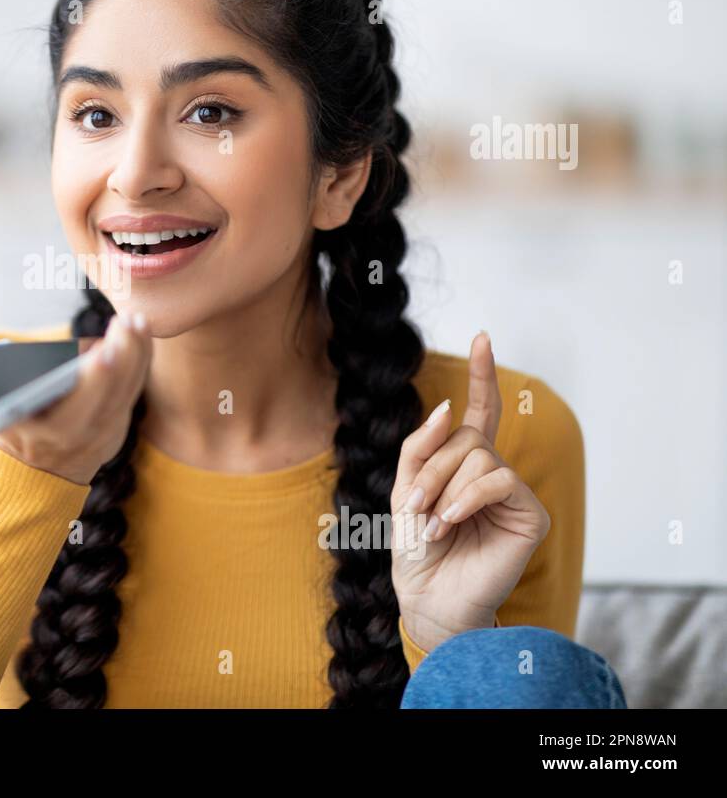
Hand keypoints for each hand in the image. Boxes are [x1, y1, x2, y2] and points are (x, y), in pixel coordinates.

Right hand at [0, 313, 152, 485]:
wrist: (37, 472)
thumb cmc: (6, 424)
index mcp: (39, 432)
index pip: (69, 409)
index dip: (90, 381)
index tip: (102, 352)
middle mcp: (75, 436)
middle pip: (107, 395)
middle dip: (121, 357)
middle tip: (126, 322)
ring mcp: (101, 435)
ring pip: (126, 391)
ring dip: (135, 353)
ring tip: (135, 320)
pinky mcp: (118, 426)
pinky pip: (133, 390)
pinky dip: (138, 361)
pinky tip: (139, 333)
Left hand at [389, 331, 550, 652]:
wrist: (428, 599)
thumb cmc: (416, 552)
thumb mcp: (405, 490)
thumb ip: (422, 446)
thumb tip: (451, 407)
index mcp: (463, 466)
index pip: (479, 413)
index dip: (482, 376)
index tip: (482, 337)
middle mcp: (492, 473)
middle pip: (466, 437)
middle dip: (432, 468)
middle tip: (418, 507)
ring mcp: (512, 493)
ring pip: (479, 456)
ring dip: (444, 488)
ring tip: (435, 523)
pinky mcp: (530, 514)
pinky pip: (499, 479)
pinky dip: (468, 497)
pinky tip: (453, 521)